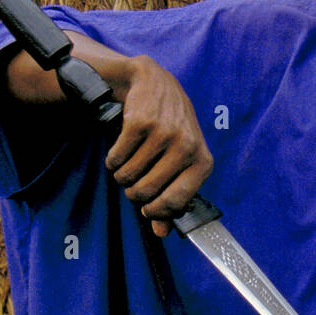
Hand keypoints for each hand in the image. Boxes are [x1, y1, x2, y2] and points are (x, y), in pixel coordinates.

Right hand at [104, 55, 212, 237]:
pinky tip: (118, 152)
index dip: (157, 211)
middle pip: (148, 192)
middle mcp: (187, 146)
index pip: (177, 201)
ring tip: (126, 165)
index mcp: (202, 161)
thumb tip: (160, 231)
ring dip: (121, 175)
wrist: (155, 83)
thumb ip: (171, 195)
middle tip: (132, 183)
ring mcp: (164, 133)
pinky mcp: (140, 122)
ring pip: (129, 176)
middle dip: (134, 193)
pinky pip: (117, 158)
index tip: (147, 209)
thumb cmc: (170, 127)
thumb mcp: (179, 159)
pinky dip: (112, 160)